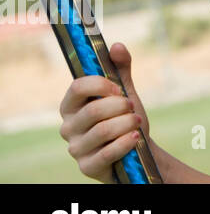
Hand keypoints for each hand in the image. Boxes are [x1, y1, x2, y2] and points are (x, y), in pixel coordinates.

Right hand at [58, 42, 148, 182]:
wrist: (136, 149)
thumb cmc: (125, 117)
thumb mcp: (125, 91)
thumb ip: (120, 69)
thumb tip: (117, 46)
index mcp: (72, 105)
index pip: (77, 87)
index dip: (101, 84)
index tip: (118, 88)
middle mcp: (68, 127)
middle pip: (93, 111)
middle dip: (120, 106)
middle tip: (132, 107)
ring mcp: (76, 148)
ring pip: (102, 131)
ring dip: (127, 123)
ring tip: (137, 121)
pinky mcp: (87, 167)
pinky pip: (107, 153)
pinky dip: (126, 142)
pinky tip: (136, 137)